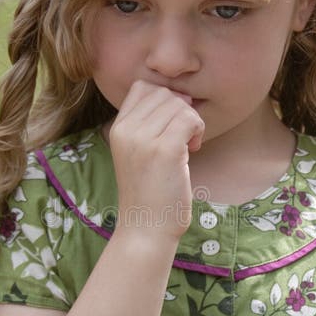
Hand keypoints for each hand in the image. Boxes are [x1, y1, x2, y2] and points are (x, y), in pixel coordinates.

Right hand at [108, 80, 204, 240]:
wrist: (146, 229)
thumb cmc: (150, 193)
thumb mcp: (139, 152)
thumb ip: (150, 124)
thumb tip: (182, 97)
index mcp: (117, 128)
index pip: (142, 87)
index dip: (164, 99)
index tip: (170, 124)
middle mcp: (126, 130)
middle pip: (164, 93)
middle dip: (181, 110)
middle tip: (183, 137)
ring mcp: (143, 139)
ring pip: (179, 105)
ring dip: (192, 122)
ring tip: (188, 146)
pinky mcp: (164, 150)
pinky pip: (190, 119)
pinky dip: (198, 131)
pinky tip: (193, 150)